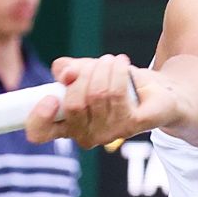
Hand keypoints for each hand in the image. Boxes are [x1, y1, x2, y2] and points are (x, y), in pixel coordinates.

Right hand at [25, 54, 176, 149]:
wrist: (159, 91)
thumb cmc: (117, 83)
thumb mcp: (86, 71)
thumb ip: (66, 70)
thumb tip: (65, 73)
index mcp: (67, 125)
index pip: (39, 132)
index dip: (38, 117)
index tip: (49, 97)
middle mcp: (87, 135)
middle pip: (72, 104)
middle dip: (83, 74)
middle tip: (99, 64)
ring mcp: (111, 134)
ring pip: (96, 94)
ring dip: (104, 68)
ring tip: (113, 61)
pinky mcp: (133, 125)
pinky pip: (116, 93)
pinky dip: (118, 71)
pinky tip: (123, 64)